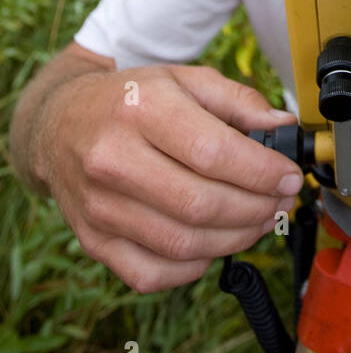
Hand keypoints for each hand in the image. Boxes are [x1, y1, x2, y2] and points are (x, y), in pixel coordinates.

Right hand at [36, 63, 301, 292]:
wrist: (58, 124)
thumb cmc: (129, 101)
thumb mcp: (184, 79)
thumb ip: (238, 100)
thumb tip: (283, 128)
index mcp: (139, 109)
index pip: (213, 153)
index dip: (263, 172)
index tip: (290, 176)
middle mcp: (111, 159)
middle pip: (201, 204)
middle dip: (257, 209)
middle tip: (281, 201)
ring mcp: (98, 206)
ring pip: (183, 244)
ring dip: (236, 239)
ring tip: (259, 220)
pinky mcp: (92, 240)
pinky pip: (152, 273)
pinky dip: (194, 267)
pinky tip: (213, 242)